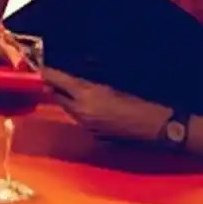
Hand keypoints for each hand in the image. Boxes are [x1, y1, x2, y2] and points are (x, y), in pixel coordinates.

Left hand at [42, 68, 170, 142]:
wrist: (160, 128)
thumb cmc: (145, 101)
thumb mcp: (116, 85)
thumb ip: (93, 82)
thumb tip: (77, 77)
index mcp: (88, 95)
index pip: (58, 82)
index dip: (49, 74)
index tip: (42, 67)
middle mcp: (83, 112)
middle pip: (58, 97)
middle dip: (56, 87)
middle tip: (56, 76)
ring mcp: (88, 126)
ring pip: (69, 110)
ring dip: (68, 100)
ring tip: (73, 89)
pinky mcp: (96, 136)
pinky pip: (81, 120)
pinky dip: (81, 111)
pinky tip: (92, 106)